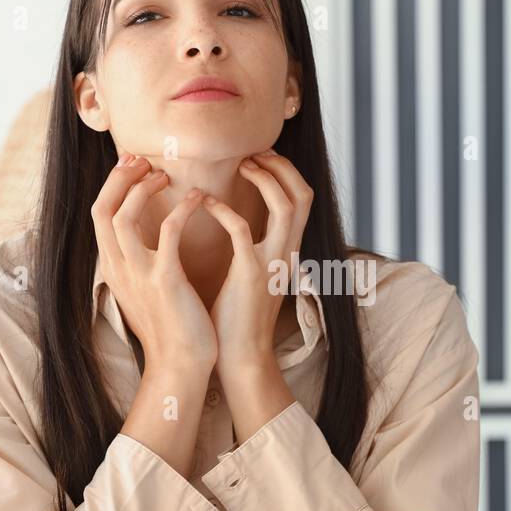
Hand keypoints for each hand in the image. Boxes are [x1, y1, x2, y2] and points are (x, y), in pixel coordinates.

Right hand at [90, 148, 216, 371]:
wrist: (181, 364)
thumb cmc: (171, 328)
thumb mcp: (145, 291)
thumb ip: (139, 264)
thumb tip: (144, 240)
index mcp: (114, 269)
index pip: (99, 216)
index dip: (113, 186)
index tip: (132, 166)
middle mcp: (118, 269)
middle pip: (102, 208)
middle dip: (119, 178)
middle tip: (143, 160)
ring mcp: (138, 274)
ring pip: (124, 214)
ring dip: (144, 188)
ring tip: (166, 175)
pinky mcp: (164, 279)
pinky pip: (168, 231)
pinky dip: (182, 208)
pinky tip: (199, 198)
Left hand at [200, 149, 313, 377]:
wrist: (240, 356)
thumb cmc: (238, 318)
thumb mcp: (253, 275)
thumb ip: (254, 249)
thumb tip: (242, 227)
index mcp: (288, 251)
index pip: (303, 199)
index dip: (286, 172)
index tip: (260, 158)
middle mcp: (288, 252)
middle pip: (304, 194)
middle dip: (282, 167)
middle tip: (254, 154)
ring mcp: (273, 262)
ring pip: (287, 205)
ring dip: (265, 179)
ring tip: (241, 166)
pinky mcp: (250, 274)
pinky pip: (242, 230)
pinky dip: (225, 210)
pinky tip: (205, 203)